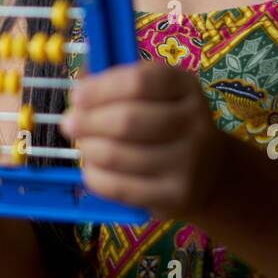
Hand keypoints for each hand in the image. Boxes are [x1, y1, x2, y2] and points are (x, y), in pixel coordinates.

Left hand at [59, 60, 226, 218]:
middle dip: (88, 121)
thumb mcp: (156, 93)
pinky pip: (120, 188)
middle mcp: (193, 122)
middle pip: (127, 120)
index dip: (100, 88)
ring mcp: (188, 162)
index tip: (76, 95)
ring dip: (89, 149)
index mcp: (185, 86)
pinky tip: (92, 169)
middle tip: (68, 123)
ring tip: (83, 145)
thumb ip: (118, 83)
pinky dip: (96, 177)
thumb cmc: (169, 122)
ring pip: (119, 156)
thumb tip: (80, 85)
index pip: (138, 81)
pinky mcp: (175, 196)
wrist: (209, 171)